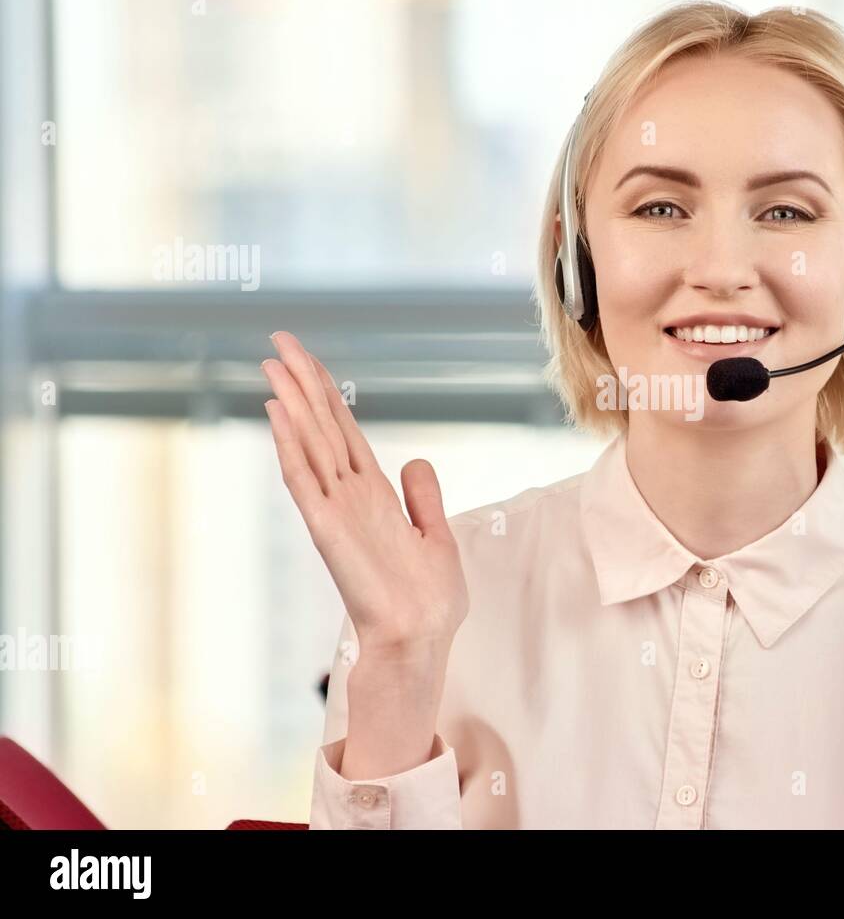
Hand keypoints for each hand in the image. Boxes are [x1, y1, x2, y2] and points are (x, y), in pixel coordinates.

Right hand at [260, 331, 468, 656]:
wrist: (421, 637)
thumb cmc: (429, 597)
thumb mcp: (438, 536)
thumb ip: (424, 497)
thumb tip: (415, 461)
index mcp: (374, 493)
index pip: (345, 430)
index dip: (327, 392)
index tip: (308, 357)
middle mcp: (350, 495)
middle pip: (322, 426)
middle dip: (302, 381)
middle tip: (278, 339)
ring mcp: (335, 510)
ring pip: (309, 444)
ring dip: (291, 403)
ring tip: (271, 363)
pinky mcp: (328, 529)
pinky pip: (304, 481)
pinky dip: (290, 447)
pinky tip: (278, 415)